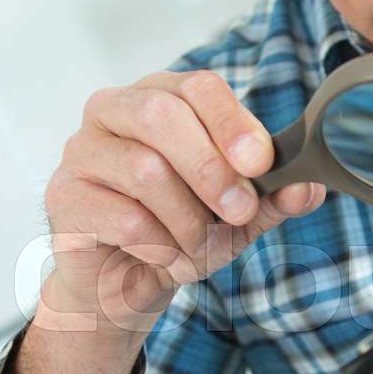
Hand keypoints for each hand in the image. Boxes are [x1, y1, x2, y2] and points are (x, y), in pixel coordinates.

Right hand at [43, 69, 324, 329]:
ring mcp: (82, 150)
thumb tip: (309, 187)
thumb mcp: (238, 217)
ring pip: (144, 169)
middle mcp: (114, 111)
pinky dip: (158, 246)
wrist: (124, 286)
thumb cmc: (179, 233)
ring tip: (197, 247)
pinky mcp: (63, 196)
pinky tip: (164, 258)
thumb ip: (273, 198)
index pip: (198, 86)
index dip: (233, 123)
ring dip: (186, 219)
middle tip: (239, 211)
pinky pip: (123, 217)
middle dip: (211, 168)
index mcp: (162, 97)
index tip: (260, 165)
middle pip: (162, 115)